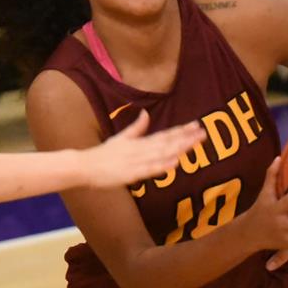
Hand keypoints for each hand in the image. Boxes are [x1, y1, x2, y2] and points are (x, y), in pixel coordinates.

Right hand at [82, 110, 207, 188]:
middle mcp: (141, 149)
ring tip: (195, 144)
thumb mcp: (121, 137)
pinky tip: (175, 163)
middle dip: (186, 138)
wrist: (85, 166)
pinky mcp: (131, 174)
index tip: (197, 125)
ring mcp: (137, 161)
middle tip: (203, 132)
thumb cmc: (103, 154)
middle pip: (167, 142)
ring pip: (161, 153)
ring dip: (179, 148)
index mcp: (140, 142)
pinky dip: (163, 165)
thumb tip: (146, 114)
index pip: (165, 134)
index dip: (181, 130)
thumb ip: (136, 128)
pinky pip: (149, 169)